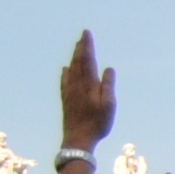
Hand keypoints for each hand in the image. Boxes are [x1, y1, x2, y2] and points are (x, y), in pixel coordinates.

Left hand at [59, 31, 115, 151]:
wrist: (77, 140)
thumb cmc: (97, 124)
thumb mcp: (109, 106)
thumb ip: (108, 85)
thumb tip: (108, 68)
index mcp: (88, 84)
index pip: (88, 60)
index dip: (87, 46)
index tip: (87, 33)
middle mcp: (77, 85)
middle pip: (78, 62)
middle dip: (80, 48)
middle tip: (82, 36)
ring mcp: (70, 93)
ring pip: (71, 70)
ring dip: (74, 57)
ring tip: (76, 48)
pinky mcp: (66, 100)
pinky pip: (64, 82)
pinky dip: (65, 73)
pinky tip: (65, 69)